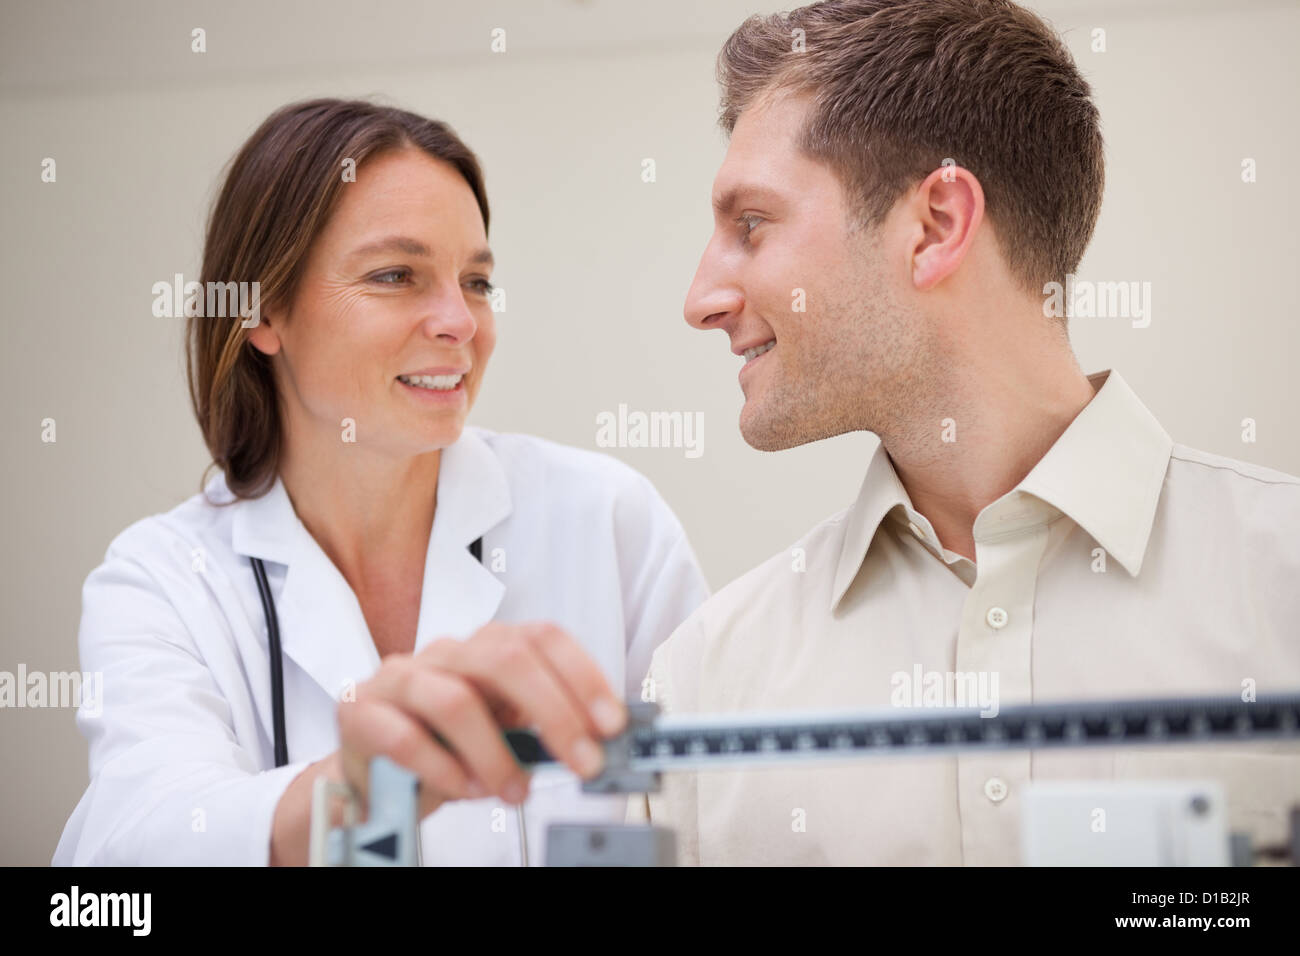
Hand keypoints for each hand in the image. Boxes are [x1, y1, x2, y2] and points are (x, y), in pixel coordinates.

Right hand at [335, 621, 626, 819]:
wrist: (373, 770)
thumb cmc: (446, 745)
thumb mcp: (503, 728)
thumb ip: (543, 725)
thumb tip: (601, 738)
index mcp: (486, 648)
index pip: (542, 638)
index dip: (582, 676)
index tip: (611, 722)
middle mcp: (446, 653)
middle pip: (506, 658)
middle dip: (555, 712)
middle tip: (582, 761)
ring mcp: (400, 678)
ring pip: (455, 701)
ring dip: (496, 754)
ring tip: (515, 791)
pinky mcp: (361, 712)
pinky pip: (405, 738)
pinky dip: (444, 770)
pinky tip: (465, 790)